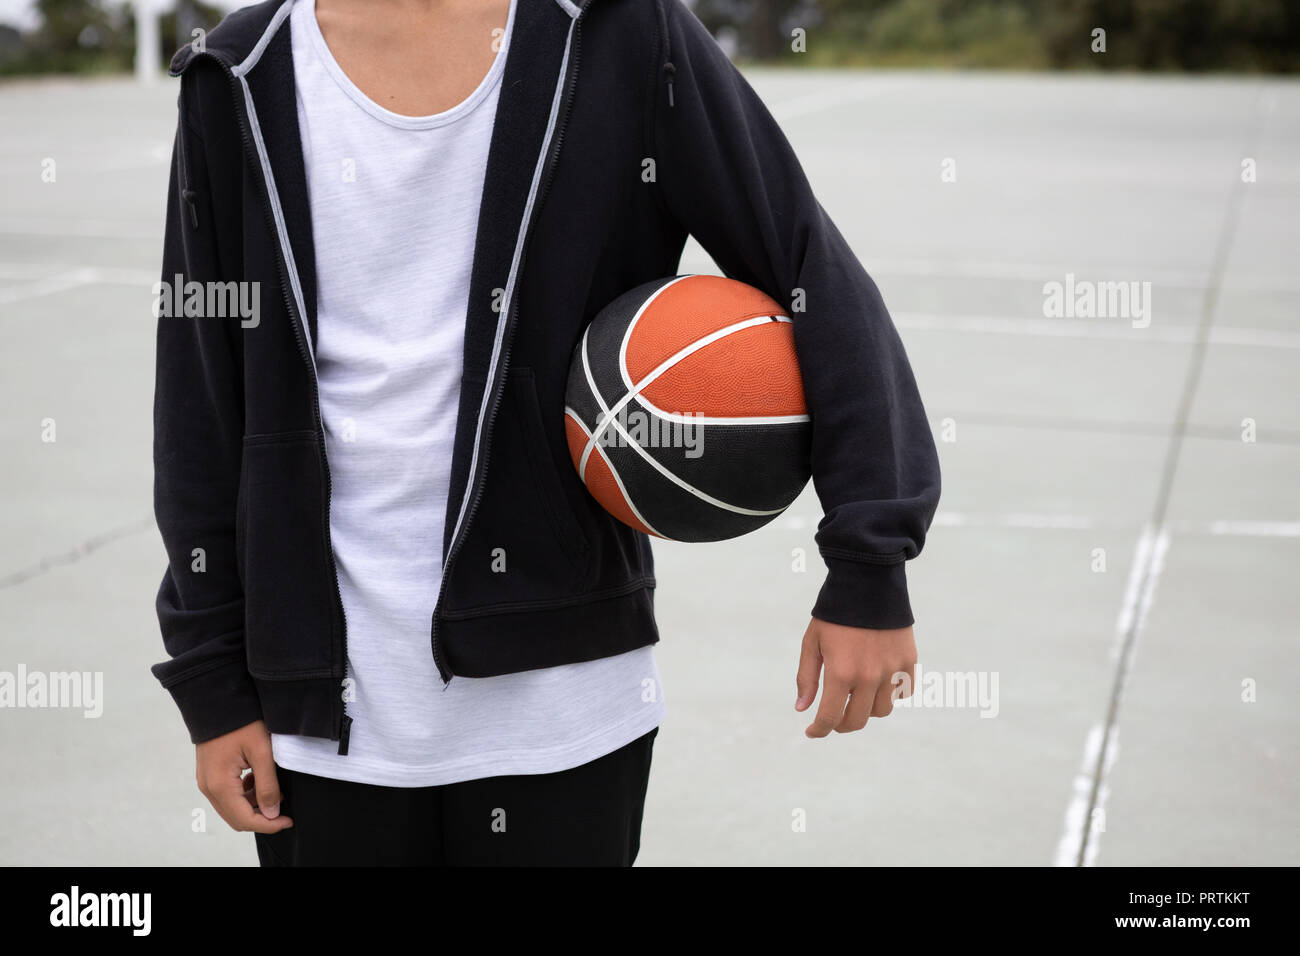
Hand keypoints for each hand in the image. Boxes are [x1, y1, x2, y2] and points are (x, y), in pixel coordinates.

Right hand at [196, 719, 293, 832]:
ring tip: (275, 790)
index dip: (269, 825)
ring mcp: (206, 781)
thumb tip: (271, 814)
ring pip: (232, 808)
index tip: (288, 820)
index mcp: (220, 785)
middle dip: (262, 818)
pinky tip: (258, 779)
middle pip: (236, 818)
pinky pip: (227, 795)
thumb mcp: (262, 752)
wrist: (219, 701)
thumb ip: (267, 785)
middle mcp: (208, 787)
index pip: (245, 820)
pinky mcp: (209, 773)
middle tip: (284, 810)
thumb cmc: (242, 722)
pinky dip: (244, 795)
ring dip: (254, 805)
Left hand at [795, 617, 916, 736]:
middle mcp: (869, 676)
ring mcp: (892, 670)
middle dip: (841, 725)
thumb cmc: (834, 614)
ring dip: (866, 710)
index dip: (819, 730)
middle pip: (857, 720)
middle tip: (833, 718)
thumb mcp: (812, 643)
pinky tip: (877, 684)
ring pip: (882, 711)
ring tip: (855, 697)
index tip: (812, 731)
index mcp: (841, 672)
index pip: (830, 717)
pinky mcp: (909, 661)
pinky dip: (891, 694)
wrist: (868, 584)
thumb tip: (802, 709)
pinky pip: (903, 692)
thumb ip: (806, 678)